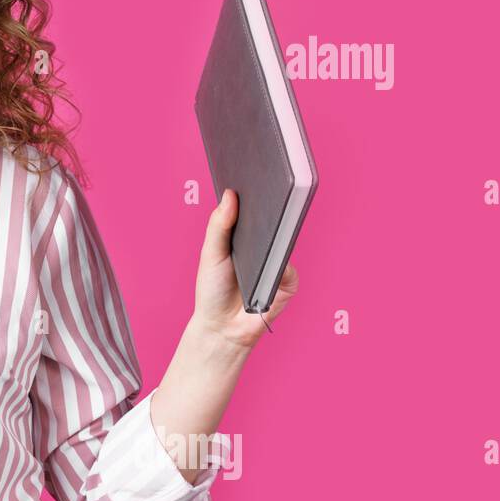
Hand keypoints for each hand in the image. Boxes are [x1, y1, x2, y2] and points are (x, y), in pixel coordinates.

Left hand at [192, 188, 299, 349]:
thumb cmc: (213, 289)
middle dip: (273, 207)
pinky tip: (266, 271)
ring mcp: (278, 265)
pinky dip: (277, 269)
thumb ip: (219, 225)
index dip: (256, 194)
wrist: (222, 327)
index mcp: (246, 238)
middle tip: (269, 188)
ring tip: (272, 217)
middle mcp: (265, 248)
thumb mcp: (211, 254)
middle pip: (274, 223)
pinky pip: (288, 269)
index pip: (255, 212)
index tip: (254, 173)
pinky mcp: (288, 283)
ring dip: (278, 235)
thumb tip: (230, 195)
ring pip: (285, 244)